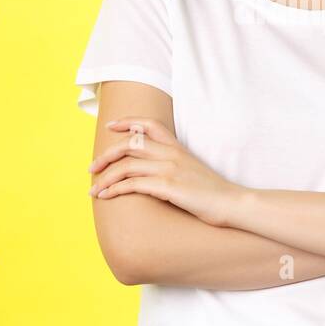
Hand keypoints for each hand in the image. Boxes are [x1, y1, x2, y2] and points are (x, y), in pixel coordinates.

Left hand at [88, 116, 242, 226]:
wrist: (232, 203)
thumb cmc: (212, 192)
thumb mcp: (192, 170)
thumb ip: (174, 163)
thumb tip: (153, 169)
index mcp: (177, 147)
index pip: (149, 124)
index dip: (127, 122)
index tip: (110, 126)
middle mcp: (171, 153)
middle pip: (129, 144)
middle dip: (106, 155)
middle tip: (92, 168)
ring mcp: (169, 169)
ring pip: (126, 165)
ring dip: (105, 177)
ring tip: (93, 190)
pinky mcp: (168, 186)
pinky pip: (133, 184)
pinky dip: (115, 189)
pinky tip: (106, 196)